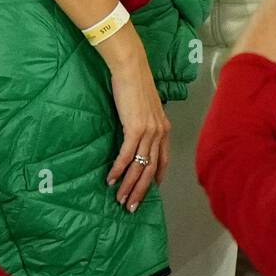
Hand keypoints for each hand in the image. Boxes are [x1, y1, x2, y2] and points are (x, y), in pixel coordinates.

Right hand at [106, 61, 170, 210]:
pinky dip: (119, 169)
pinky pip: (126, 154)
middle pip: (151, 169)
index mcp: (164, 128)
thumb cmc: (136, 84)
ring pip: (139, 166)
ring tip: (120, 200)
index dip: (157, 177)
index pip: (163, 159)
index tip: (150, 191)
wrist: (131, 69)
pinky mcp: (135, 127)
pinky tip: (111, 179)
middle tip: (132, 207)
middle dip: (141, 190)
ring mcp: (148, 130)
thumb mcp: (146, 107)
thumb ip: (145, 122)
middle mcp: (160, 132)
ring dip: (129, 185)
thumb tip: (137, 133)